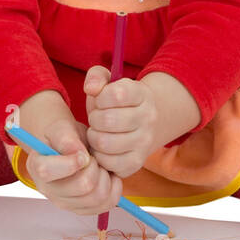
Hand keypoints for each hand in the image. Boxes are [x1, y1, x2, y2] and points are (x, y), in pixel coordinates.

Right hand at [13, 91, 121, 216]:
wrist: (68, 147)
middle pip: (82, 186)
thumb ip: (66, 138)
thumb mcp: (61, 128)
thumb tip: (77, 152)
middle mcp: (48, 190)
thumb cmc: (63, 136)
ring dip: (105, 178)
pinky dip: (113, 188)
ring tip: (99, 166)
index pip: (47, 172)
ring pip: (97, 197)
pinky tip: (107, 175)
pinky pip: (107, 204)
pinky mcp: (82, 209)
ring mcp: (65, 203)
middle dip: (94, 167)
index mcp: (36, 166)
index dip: (71, 163)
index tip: (83, 153)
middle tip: (92, 157)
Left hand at [83, 68, 199, 178]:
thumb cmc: (116, 102)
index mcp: (141, 94)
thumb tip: (90, 89)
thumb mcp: (107, 83)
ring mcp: (145, 142)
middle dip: (94, 119)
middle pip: (108, 120)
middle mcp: (148, 118)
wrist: (139, 125)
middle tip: (96, 119)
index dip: (100, 98)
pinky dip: (99, 155)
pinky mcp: (136, 162)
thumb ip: (96, 77)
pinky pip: (108, 163)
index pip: (116, 95)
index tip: (100, 100)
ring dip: (94, 138)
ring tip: (98, 132)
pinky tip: (102, 147)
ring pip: (105, 143)